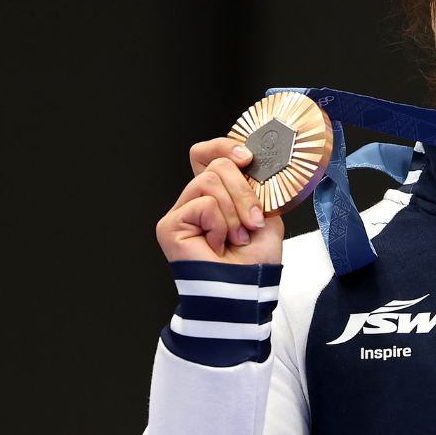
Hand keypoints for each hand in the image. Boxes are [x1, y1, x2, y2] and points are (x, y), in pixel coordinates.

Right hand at [155, 138, 284, 264]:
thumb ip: (254, 185)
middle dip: (244, 192)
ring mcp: (180, 211)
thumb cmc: (255, 259)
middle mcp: (194, 199)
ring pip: (211, 181)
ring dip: (234, 211)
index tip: (248, 158)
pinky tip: (217, 244)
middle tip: (252, 223)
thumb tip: (250, 160)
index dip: (225, 146)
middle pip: (217, 164)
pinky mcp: (170, 225)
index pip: (207, 153)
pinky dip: (220, 224)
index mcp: (216, 193)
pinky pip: (203, 203)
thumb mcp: (265, 211)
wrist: (248, 288)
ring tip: (236, 237)